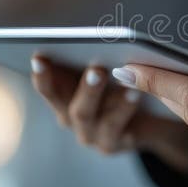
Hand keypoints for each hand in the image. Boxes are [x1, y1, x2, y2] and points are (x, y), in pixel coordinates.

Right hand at [31, 56, 187, 173]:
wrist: (148, 121)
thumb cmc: (120, 87)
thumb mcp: (106, 72)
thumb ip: (94, 61)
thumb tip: (94, 43)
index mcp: (64, 98)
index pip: (49, 88)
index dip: (42, 75)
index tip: (39, 57)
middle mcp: (72, 119)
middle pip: (72, 106)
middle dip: (85, 88)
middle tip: (97, 68)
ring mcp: (92, 135)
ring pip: (95, 118)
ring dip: (108, 98)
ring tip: (124, 79)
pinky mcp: (113, 143)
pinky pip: (119, 128)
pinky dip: (126, 108)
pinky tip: (137, 94)